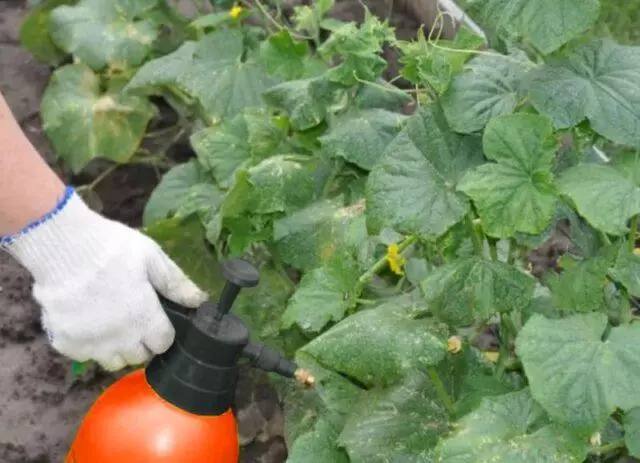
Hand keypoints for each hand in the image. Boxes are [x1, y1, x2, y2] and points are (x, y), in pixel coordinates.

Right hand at [1, 187, 207, 370]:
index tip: (156, 320)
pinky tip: (87, 323)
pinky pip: (83, 356)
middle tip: (134, 320)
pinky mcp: (66, 343)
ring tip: (111, 324)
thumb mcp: (152, 258)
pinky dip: (87, 345)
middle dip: (141, 342)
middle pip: (139, 357)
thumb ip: (176, 284)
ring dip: (116, 348)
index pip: (163, 344)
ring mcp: (92, 344)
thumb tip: (200, 301)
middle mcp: (121, 338)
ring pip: (112, 362)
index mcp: (145, 318)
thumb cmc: (113, 248)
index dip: (162, 332)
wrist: (62, 246)